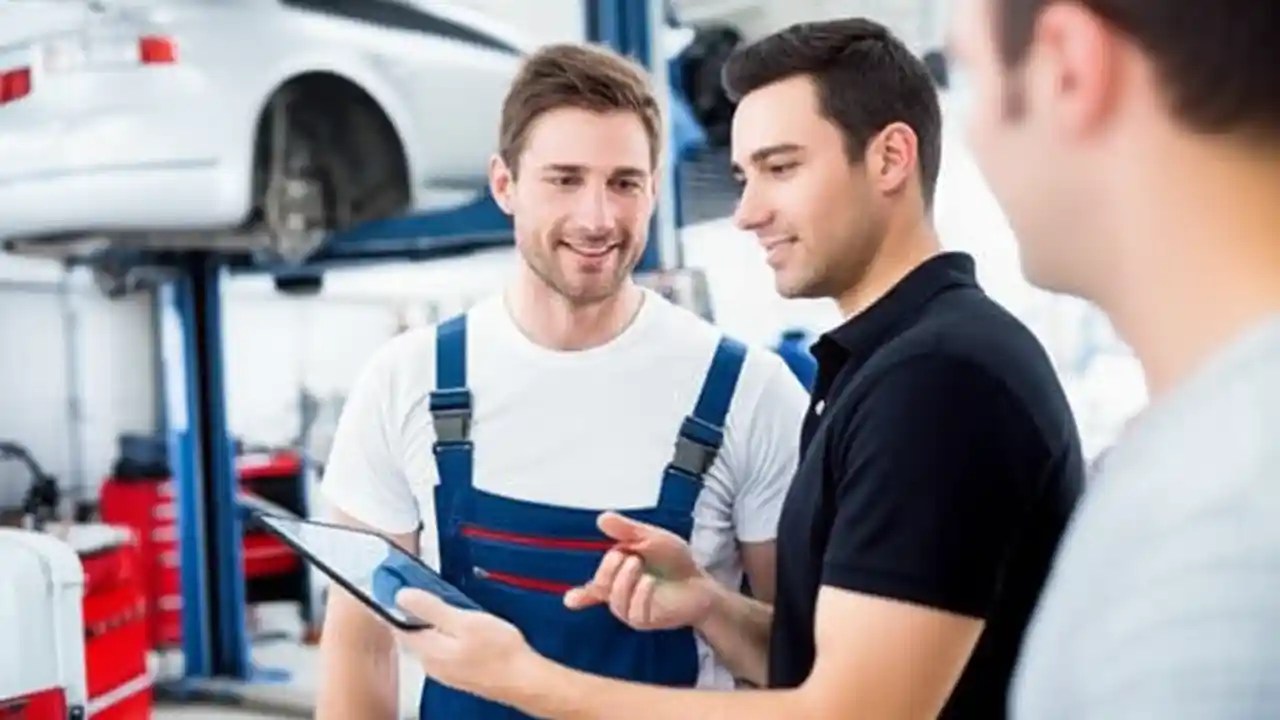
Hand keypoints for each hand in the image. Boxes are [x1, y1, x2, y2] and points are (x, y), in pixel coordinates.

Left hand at [394, 588, 540, 702]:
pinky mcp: (458, 672)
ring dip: (426, 622)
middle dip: (409, 612)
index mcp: (428, 650)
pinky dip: (440, 633)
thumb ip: (431, 609)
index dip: (390, 604)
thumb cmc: (500, 652)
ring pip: (426, 641)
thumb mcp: (464, 621)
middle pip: (409, 634)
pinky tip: (455, 625)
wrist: (524, 680)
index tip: (391, 586)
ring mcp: (444, 670)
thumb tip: (402, 596)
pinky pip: (439, 649)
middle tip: (414, 588)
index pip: (395, 625)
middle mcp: (431, 664)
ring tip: (435, 602)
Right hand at [563, 511, 716, 630]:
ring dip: (624, 579)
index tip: (571, 600)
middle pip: (600, 586)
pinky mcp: (646, 620)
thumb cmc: (674, 561)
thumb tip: (601, 518)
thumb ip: (627, 530)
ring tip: (638, 562)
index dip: (580, 595)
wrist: (701, 581)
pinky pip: (634, 612)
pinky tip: (649, 582)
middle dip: (608, 568)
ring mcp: (632, 610)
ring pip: (615, 600)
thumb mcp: (651, 538)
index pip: (592, 588)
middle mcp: (620, 595)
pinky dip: (640, 594)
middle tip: (626, 555)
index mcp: (616, 577)